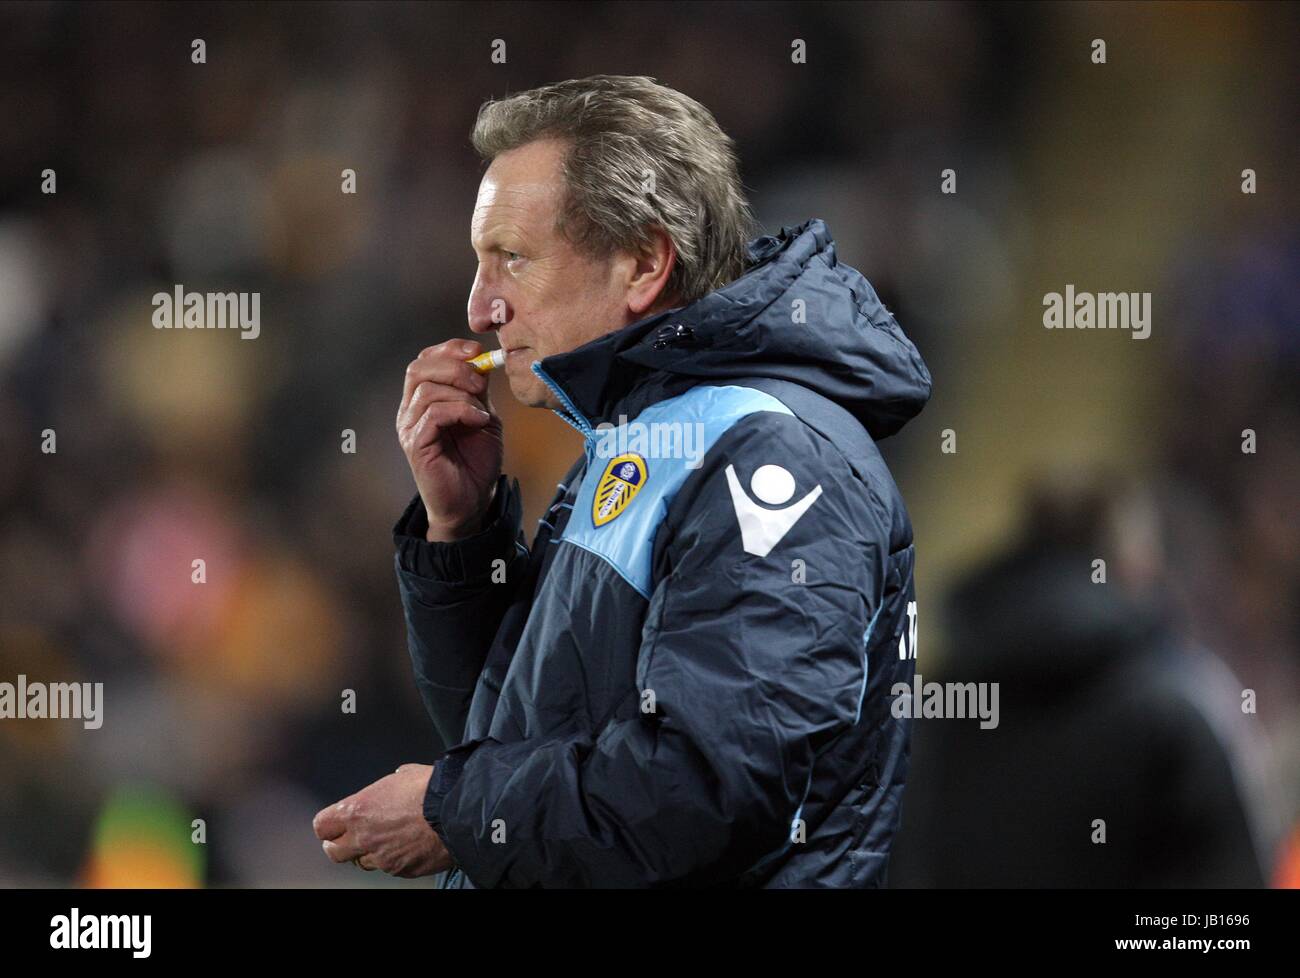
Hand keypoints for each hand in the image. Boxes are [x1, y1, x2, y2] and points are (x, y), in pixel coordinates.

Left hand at [312, 764, 454, 877]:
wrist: (457, 811)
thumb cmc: (431, 788)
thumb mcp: (402, 775)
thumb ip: (386, 787)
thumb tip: (394, 782)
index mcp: (357, 810)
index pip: (322, 826)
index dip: (328, 825)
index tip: (334, 823)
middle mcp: (364, 837)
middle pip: (333, 852)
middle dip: (339, 845)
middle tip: (349, 839)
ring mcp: (382, 858)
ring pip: (363, 862)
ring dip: (370, 853)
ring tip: (387, 840)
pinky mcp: (400, 870)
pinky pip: (390, 868)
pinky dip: (395, 859)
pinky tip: (408, 845)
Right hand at [397, 339, 503, 540]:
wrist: (472, 500)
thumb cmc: (476, 460)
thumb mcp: (483, 416)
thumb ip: (478, 390)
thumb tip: (482, 360)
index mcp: (423, 399)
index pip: (425, 360)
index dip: (449, 349)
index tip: (477, 352)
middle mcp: (410, 410)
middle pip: (418, 368)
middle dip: (454, 367)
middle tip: (481, 383)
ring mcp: (409, 427)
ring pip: (427, 390)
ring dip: (462, 394)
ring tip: (482, 412)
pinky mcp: (416, 445)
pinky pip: (433, 414)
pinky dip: (461, 411)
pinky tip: (479, 421)